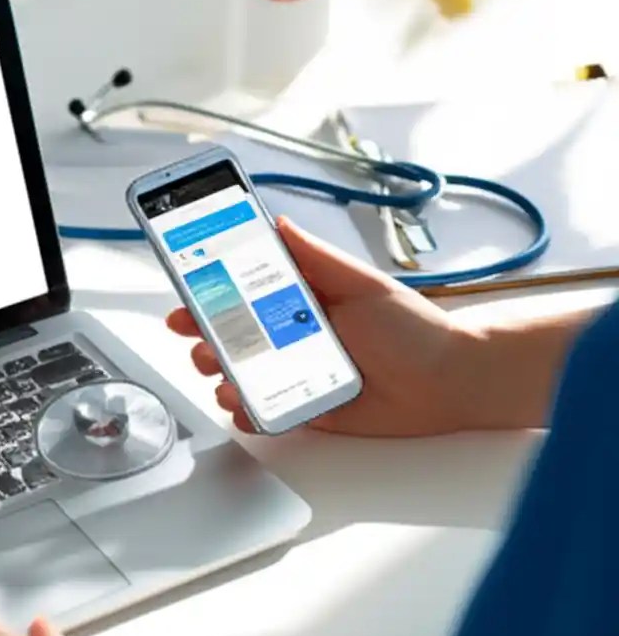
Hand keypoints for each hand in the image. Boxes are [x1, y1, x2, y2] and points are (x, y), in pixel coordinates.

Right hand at [167, 217, 486, 437]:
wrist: (449, 383)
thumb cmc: (415, 330)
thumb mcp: (363, 284)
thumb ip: (317, 259)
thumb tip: (278, 225)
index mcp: (301, 300)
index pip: (242, 290)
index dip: (208, 288)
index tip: (186, 285)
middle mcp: (292, 336)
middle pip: (230, 333)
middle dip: (202, 332)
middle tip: (194, 332)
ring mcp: (294, 372)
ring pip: (238, 373)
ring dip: (219, 372)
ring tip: (222, 371)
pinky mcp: (304, 408)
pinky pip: (263, 411)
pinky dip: (246, 410)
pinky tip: (244, 403)